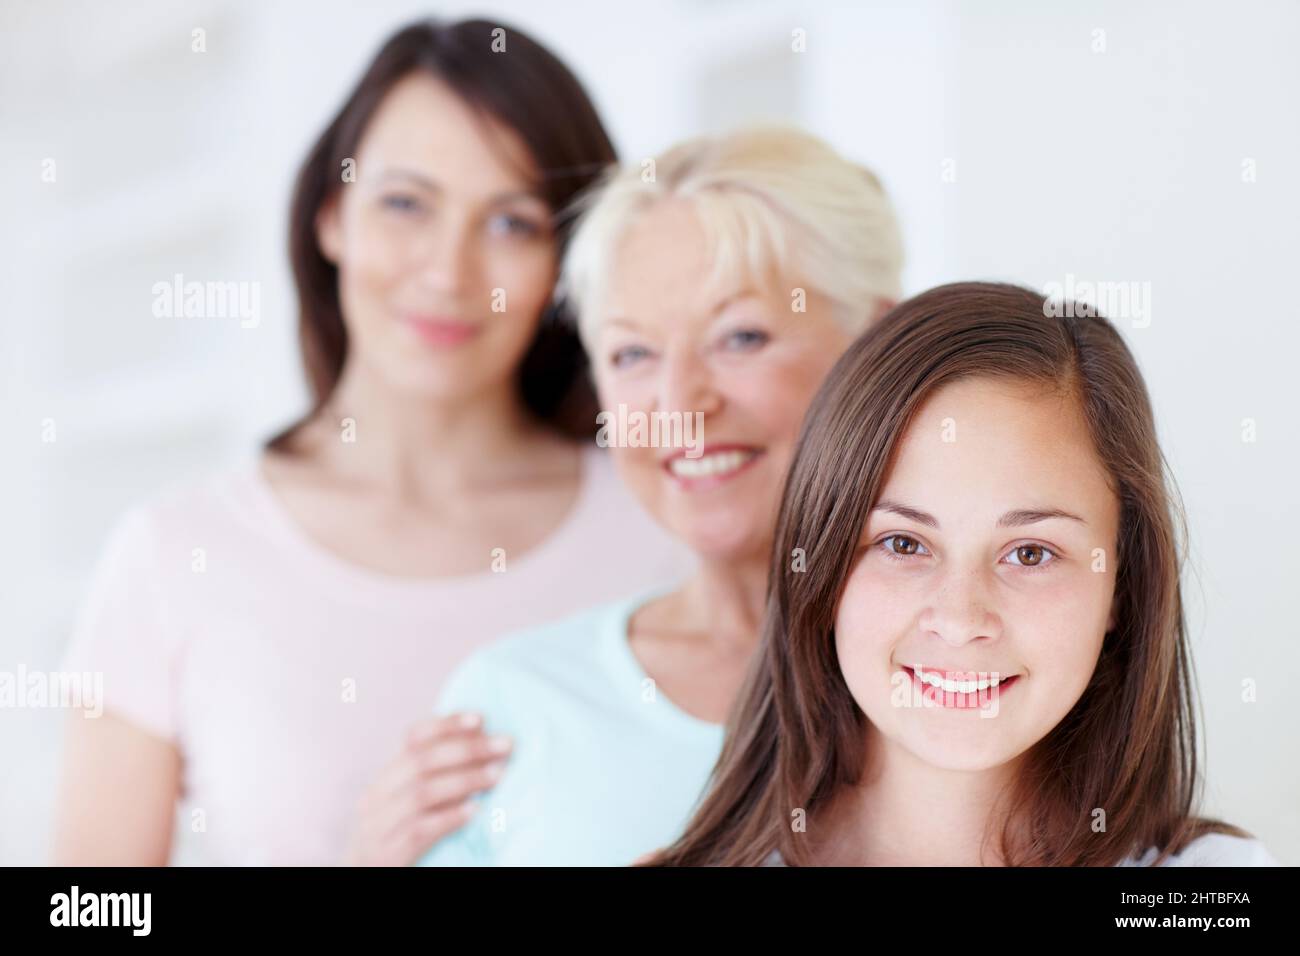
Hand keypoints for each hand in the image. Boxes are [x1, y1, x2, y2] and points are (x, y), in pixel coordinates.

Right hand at [342, 712, 511, 865]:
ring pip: (423, 793)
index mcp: (385, 777)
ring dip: (465, 781)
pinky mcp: (387, 853)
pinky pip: (420, 830)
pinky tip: (475, 812)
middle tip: (505, 746)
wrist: (360, 878)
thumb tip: (483, 747)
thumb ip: (435, 778)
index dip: (447, 724)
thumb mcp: (408, 803)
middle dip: (468, 750)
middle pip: (422, 761)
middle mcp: (377, 796)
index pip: (413, 738)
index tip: (481, 718)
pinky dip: (450, 817)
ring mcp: (378, 825)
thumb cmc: (397, 837)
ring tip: (497, 775)